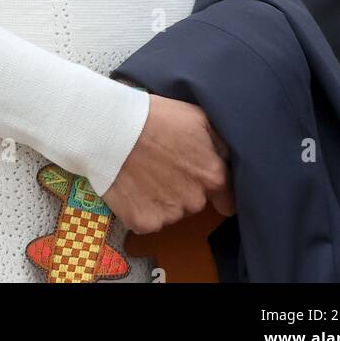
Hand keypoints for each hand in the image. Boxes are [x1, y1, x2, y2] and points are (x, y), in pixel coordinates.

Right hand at [103, 93, 234, 233]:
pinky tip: (133, 185)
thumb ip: (220, 144)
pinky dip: (141, 207)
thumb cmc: (154, 117)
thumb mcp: (197, 117)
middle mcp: (194, 201)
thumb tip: (227, 160)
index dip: (217, 191)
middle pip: (196, 204)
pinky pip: (148, 221)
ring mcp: (168, 215)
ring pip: (172, 213)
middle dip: (185, 188)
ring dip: (162, 198)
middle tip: (164, 164)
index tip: (201, 180)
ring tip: (145, 171)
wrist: (110, 129)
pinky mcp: (143, 223)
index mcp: (212, 176)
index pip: (228, 201)